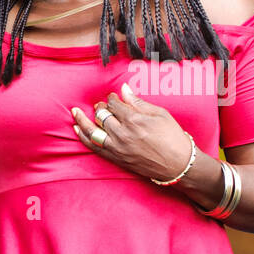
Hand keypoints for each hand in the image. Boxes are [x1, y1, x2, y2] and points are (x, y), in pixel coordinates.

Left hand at [70, 84, 194, 181]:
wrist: (178, 164)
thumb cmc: (173, 137)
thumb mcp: (160, 114)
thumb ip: (138, 102)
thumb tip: (124, 89)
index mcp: (134, 120)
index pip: (114, 104)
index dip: (111, 98)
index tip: (112, 97)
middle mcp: (123, 133)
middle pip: (102, 116)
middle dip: (99, 107)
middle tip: (99, 104)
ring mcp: (117, 147)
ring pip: (92, 131)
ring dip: (82, 120)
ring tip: (75, 112)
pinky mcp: (115, 158)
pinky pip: (94, 146)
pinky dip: (83, 137)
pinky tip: (76, 129)